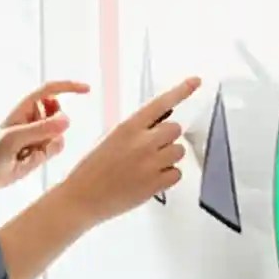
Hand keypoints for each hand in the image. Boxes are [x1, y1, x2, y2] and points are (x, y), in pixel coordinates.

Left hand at [0, 80, 91, 190]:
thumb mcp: (13, 139)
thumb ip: (40, 129)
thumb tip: (67, 120)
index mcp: (24, 107)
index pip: (50, 90)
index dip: (68, 87)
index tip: (87, 89)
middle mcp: (34, 117)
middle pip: (59, 114)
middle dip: (54, 127)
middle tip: (32, 141)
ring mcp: (40, 133)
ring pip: (60, 134)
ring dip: (46, 145)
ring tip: (24, 153)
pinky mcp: (43, 148)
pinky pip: (57, 147)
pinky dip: (46, 155)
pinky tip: (28, 160)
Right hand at [56, 76, 201, 228]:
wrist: (82, 198)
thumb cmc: (93, 169)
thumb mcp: (111, 138)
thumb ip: (136, 130)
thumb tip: (160, 125)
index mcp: (128, 127)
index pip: (161, 103)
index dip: (181, 91)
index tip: (196, 81)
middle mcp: (142, 143)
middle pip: (175, 129)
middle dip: (167, 137)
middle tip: (153, 148)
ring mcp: (150, 164)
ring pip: (179, 151)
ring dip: (169, 156)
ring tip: (148, 166)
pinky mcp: (155, 185)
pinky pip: (177, 173)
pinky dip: (168, 176)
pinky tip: (150, 179)